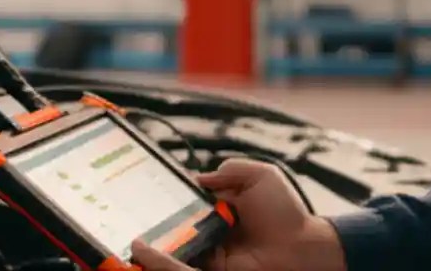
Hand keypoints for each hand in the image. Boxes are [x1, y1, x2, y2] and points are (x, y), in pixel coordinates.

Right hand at [129, 159, 345, 270]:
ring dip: (153, 243)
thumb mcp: (261, 176)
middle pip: (173, 225)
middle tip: (127, 216)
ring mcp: (209, 251)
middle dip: (151, 221)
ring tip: (129, 236)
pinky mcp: (212, 269)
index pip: (185, 201)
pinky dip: (166, 260)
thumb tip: (198, 177)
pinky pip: (184, 264)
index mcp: (220, 207)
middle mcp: (211, 229)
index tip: (142, 192)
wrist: (303, 247)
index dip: (165, 198)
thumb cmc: (286, 212)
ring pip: (173, 246)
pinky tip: (146, 251)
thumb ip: (231, 170)